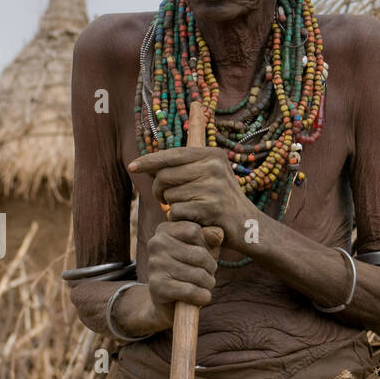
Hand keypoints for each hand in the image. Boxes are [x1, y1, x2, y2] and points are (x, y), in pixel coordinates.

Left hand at [128, 147, 254, 247]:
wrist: (247, 224)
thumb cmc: (220, 199)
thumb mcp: (211, 173)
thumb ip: (185, 164)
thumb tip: (149, 162)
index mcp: (213, 154)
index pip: (172, 155)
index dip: (149, 161)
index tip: (132, 166)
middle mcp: (214, 166)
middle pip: (164, 176)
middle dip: (159, 190)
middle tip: (168, 198)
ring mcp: (213, 186)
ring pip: (169, 196)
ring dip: (172, 206)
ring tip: (189, 208)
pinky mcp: (210, 207)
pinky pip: (176, 212)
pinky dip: (179, 219)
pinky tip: (193, 219)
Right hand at [146, 221, 223, 325]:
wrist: (167, 298)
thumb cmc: (189, 266)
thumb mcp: (202, 247)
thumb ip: (210, 237)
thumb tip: (217, 234)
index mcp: (164, 229)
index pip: (195, 231)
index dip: (207, 245)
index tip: (205, 254)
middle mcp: (156, 244)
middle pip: (199, 254)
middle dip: (211, 267)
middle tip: (209, 273)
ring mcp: (155, 265)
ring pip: (198, 274)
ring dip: (209, 282)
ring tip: (205, 284)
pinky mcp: (157, 286)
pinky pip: (190, 290)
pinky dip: (202, 295)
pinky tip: (203, 296)